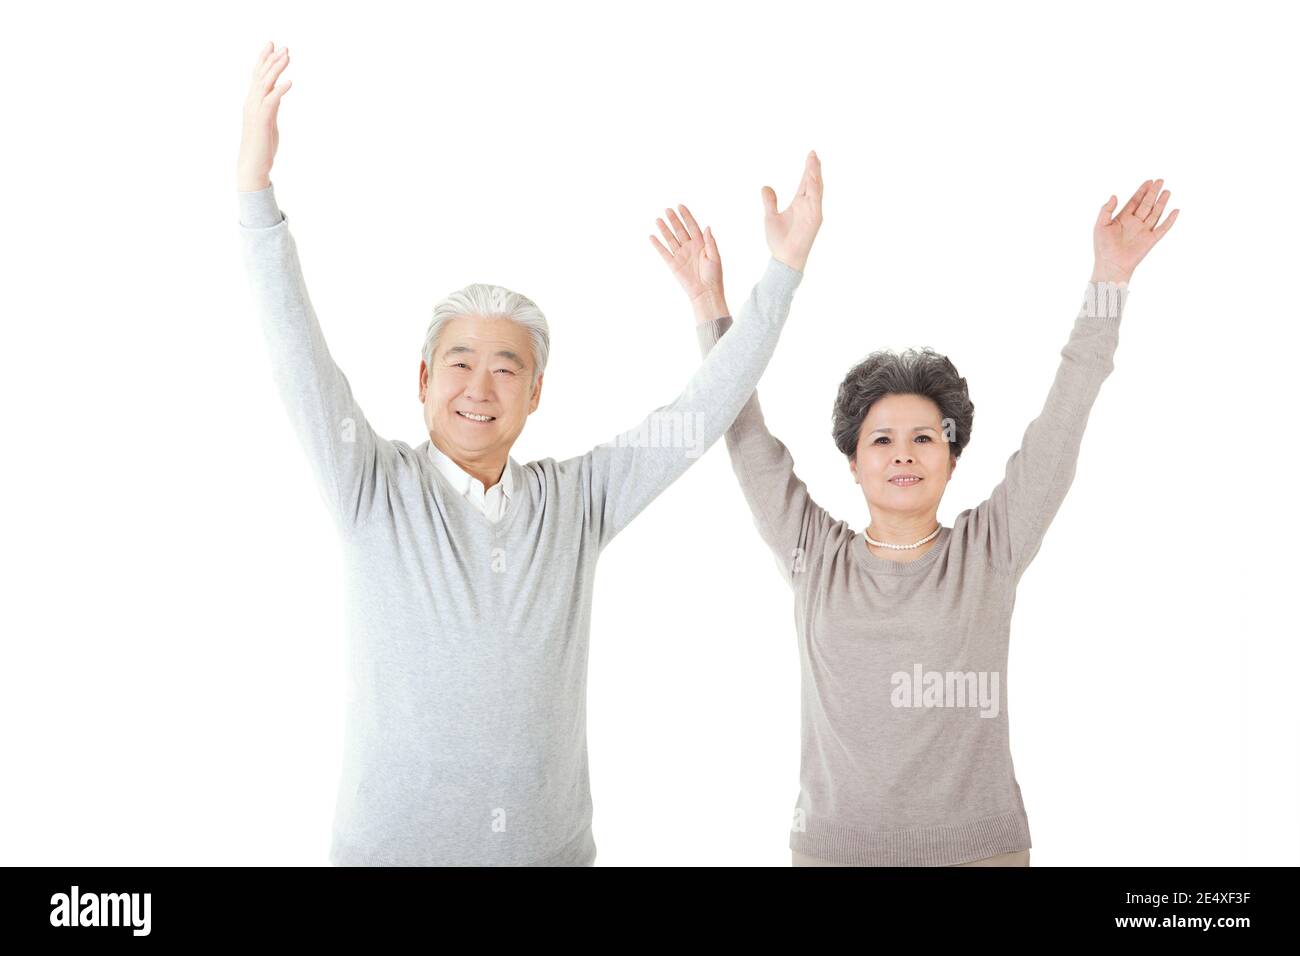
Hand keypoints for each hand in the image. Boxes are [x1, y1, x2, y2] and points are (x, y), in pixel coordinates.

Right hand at [237, 42, 292, 191]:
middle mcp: (251, 103)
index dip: (264, 59)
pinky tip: (289, 82)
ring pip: (265, 84)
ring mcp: (255, 111)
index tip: (273, 45)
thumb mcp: (269, 120)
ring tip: (287, 57)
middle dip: (271, 60)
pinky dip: (279, 91)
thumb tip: (278, 93)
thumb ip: (272, 105)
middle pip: (261, 76)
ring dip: (276, 69)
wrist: (253, 164)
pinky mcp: (262, 121)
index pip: (257, 75)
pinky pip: (271, 102)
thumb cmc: (262, 145)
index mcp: (252, 102)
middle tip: (283, 46)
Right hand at [649, 203, 725, 315]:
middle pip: (680, 230)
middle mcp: (689, 247)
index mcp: (700, 244)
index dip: (686, 216)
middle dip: (674, 219)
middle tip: (667, 210)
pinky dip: (657, 245)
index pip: (692, 226)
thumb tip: (707, 227)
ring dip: (664, 229)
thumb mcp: (715, 257)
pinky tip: (652, 237)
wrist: (706, 292)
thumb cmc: (714, 276)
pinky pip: (663, 252)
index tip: (680, 206)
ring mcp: (680, 255)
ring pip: (670, 239)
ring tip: (658, 219)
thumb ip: (710, 242)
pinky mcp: (673, 264)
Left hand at [762, 150, 822, 271]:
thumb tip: (765, 187)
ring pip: (816, 189)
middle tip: (813, 153)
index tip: (810, 156)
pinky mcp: (814, 219)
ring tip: (814, 160)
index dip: (808, 169)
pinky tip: (813, 177)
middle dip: (814, 168)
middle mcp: (808, 206)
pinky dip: (815, 188)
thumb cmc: (779, 241)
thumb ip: (770, 201)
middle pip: (813, 182)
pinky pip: (815, 200)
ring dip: (815, 174)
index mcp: (799, 203)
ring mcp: (813, 212)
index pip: (805, 182)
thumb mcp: (770, 216)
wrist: (783, 258)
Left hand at [1092, 179, 1178, 283]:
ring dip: (1161, 202)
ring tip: (1167, 191)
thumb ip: (1106, 210)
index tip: (1149, 181)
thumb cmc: (1103, 247)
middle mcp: (1135, 223)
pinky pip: (1163, 228)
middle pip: (1146, 204)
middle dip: (1153, 192)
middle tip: (1160, 180)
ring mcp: (1143, 231)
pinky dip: (1170, 220)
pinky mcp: (1151, 240)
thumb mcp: (1100, 225)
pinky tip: (1176, 211)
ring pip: (1155, 213)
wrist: (1111, 264)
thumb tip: (1114, 195)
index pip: (1134, 201)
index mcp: (1123, 219)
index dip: (1141, 191)